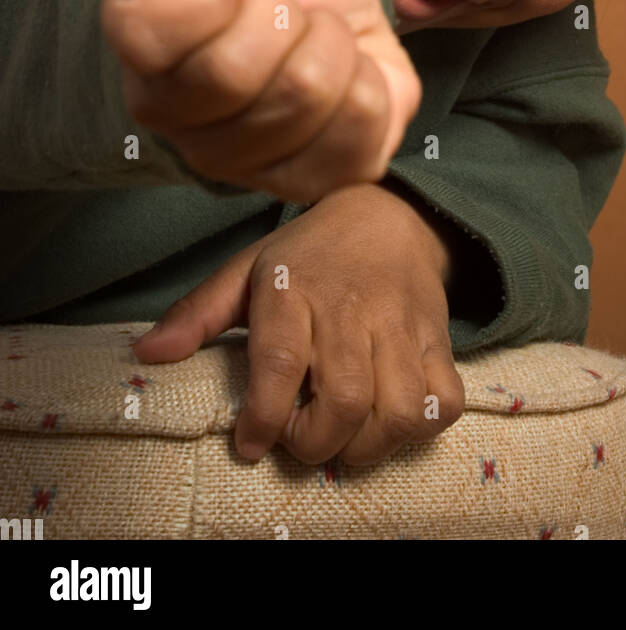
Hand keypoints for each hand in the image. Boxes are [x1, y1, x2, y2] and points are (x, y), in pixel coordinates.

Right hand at [100, 0, 421, 200]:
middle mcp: (177, 122)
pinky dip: (372, 81)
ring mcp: (240, 164)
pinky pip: (360, 125)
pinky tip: (349, 76)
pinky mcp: (312, 182)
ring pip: (305, 94)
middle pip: (232, 71)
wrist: (342, 4)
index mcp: (142, 52)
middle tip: (288, 9)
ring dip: (332, 44)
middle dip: (284, 15)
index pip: (156, 33)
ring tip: (317, 39)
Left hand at [131, 181, 465, 465]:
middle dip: (313, 442)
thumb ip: (197, 314)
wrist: (390, 216)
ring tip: (343, 434)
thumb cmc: (309, 254)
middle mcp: (350, 309)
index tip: (249, 443)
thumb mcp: (247, 269)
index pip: (278, 365)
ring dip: (365, 445)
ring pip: (396, 411)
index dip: (261, 418)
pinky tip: (388, 418)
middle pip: (342, 400)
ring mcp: (400, 325)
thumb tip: (147, 355)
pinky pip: (442, 403)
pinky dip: (418, 426)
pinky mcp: (438, 340)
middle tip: (297, 436)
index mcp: (294, 289)